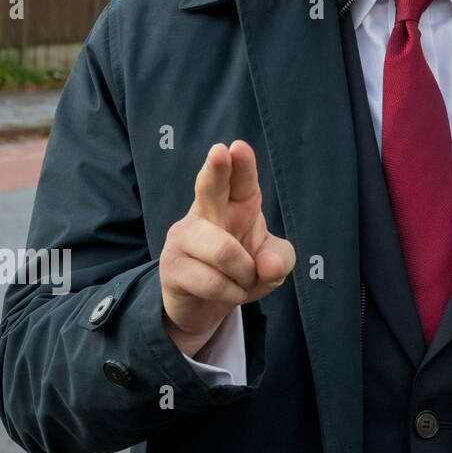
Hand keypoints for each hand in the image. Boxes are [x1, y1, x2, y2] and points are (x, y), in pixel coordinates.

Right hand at [160, 140, 295, 356]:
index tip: (238, 147)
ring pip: (223, 250)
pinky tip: (228, 293)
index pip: (241, 180)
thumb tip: (268, 265)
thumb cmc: (241, 270)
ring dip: (244, 273)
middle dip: (216, 170)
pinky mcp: (171, 267)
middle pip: (210, 187)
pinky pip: (212, 282)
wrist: (206, 305)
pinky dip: (231, 294)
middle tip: (219, 152)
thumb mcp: (273, 264)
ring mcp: (184, 237)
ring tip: (243, 280)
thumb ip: (281, 259)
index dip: (242, 164)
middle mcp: (207, 212)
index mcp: (236, 203)